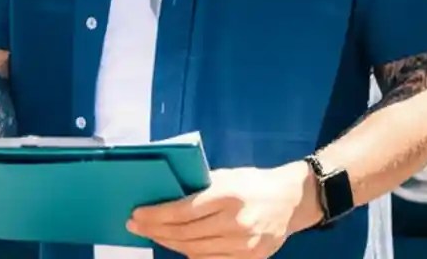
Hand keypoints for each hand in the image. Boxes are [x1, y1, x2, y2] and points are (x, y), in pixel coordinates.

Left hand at [126, 163, 319, 258]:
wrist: (291, 201)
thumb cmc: (253, 183)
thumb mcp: (226, 176)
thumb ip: (200, 188)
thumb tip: (165, 197)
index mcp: (228, 195)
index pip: (182, 211)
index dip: (156, 215)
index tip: (137, 214)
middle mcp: (235, 222)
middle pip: (184, 233)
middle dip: (155, 230)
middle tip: (136, 226)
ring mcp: (243, 244)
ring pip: (194, 250)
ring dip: (169, 243)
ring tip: (153, 235)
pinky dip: (190, 254)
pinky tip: (177, 245)